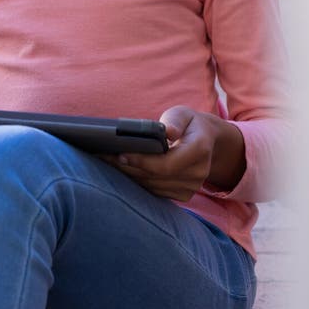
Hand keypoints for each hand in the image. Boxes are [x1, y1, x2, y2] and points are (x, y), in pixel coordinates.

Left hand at [100, 106, 222, 201]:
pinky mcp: (183, 195)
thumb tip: (166, 131)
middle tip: (102, 156)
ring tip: (106, 162)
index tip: (120, 154)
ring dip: (128, 175)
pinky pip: (155, 192)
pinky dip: (137, 182)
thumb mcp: (183, 113)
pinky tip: (121, 171)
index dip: (142, 161)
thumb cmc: (189, 123)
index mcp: (199, 149)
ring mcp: (191, 187)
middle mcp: (198, 172)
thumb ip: (174, 120)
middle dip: (127, 167)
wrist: (206, 141)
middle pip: (155, 177)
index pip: (166, 163)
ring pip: (152, 186)